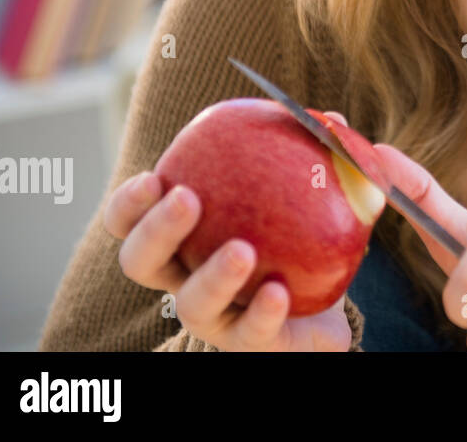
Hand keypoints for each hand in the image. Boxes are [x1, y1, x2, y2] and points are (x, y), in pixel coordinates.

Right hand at [103, 170, 351, 350]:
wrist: (324, 312)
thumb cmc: (300, 244)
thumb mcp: (308, 198)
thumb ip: (318, 160)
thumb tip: (336, 120)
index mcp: (186, 240)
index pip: (134, 223)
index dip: (129, 204)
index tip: (153, 178)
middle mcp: (187, 280)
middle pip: (142, 262)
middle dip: (156, 230)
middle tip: (187, 198)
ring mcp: (217, 318)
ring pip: (192, 305)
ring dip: (212, 276)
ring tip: (241, 250)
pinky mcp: (253, 345)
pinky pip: (251, 332)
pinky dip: (262, 312)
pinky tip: (278, 292)